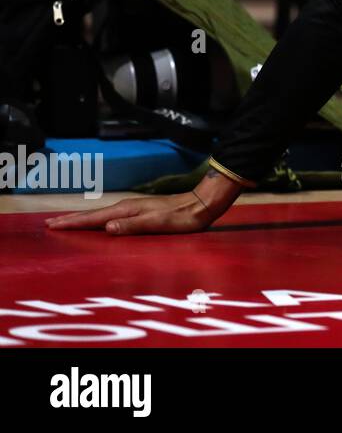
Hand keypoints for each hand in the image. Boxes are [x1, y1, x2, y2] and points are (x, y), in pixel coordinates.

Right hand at [45, 168, 243, 234]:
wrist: (202, 203)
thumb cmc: (183, 217)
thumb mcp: (159, 225)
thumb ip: (133, 226)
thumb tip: (106, 228)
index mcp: (128, 211)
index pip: (94, 219)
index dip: (73, 223)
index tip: (51, 225)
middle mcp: (127, 207)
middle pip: (93, 214)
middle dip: (71, 219)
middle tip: (49, 223)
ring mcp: (134, 207)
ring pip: (101, 214)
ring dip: (83, 219)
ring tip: (67, 222)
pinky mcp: (141, 210)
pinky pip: (112, 215)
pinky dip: (99, 219)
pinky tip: (100, 222)